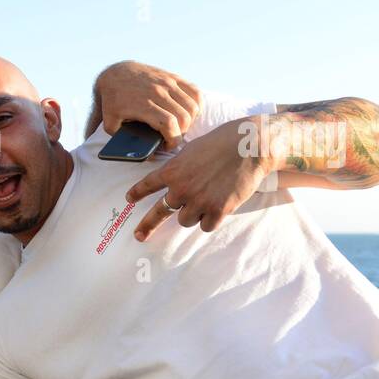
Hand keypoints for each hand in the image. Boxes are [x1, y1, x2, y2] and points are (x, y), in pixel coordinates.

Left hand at [95, 61, 201, 148]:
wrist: (115, 73)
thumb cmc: (112, 101)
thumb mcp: (109, 123)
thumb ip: (124, 138)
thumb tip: (143, 153)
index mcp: (143, 105)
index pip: (169, 124)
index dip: (173, 139)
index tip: (168, 146)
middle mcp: (158, 92)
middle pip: (184, 117)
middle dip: (182, 133)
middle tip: (173, 138)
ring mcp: (167, 83)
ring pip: (192, 105)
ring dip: (191, 120)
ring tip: (181, 126)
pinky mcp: (173, 77)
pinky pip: (194, 91)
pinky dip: (196, 104)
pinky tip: (189, 112)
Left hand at [126, 117, 271, 240]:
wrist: (249, 146)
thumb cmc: (223, 142)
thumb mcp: (192, 150)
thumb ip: (179, 166)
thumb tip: (172, 179)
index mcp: (173, 171)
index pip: (148, 184)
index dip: (137, 193)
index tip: (129, 199)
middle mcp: (181, 188)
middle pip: (160, 212)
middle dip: (148, 226)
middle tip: (139, 236)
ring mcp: (198, 201)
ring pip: (186, 220)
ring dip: (194, 214)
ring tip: (209, 197)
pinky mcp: (217, 210)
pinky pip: (206, 226)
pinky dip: (211, 220)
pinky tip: (220, 206)